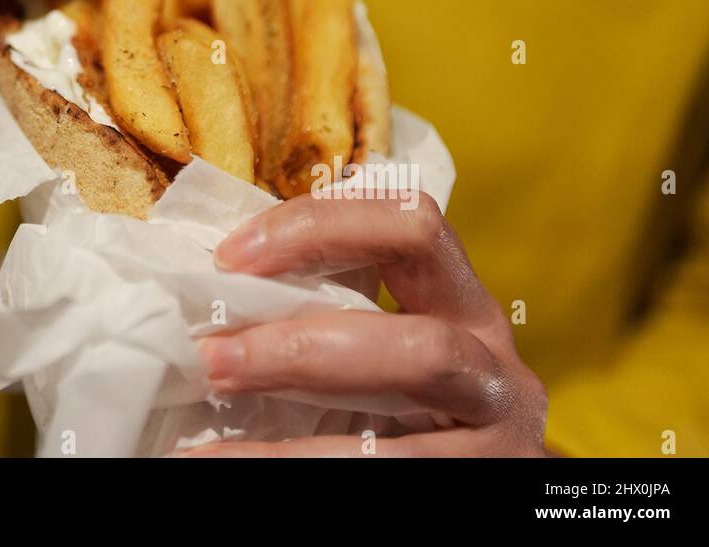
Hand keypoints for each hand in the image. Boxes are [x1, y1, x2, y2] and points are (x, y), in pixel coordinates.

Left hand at [192, 193, 548, 455]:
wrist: (453, 478)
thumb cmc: (395, 414)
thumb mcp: (376, 354)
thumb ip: (323, 314)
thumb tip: (210, 295)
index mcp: (461, 305)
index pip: (411, 226)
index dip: (320, 226)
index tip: (230, 255)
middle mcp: (493, 365)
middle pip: (421, 342)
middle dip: (304, 347)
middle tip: (213, 356)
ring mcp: (499, 434)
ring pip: (413, 415)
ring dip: (304, 407)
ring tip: (218, 398)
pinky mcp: (485, 483)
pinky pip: (386, 471)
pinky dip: (293, 463)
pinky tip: (223, 462)